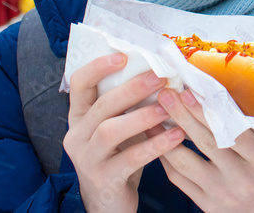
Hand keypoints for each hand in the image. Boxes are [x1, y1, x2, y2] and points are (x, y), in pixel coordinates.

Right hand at [63, 54, 186, 212]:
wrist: (108, 203)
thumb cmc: (117, 155)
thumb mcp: (116, 127)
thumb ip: (125, 104)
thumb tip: (159, 72)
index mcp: (78, 117)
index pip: (79, 83)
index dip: (99, 67)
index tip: (124, 56)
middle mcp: (77, 135)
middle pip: (102, 105)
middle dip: (132, 89)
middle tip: (160, 78)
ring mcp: (87, 159)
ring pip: (111, 131)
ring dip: (143, 116)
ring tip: (170, 108)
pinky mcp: (104, 179)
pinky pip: (130, 158)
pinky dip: (155, 145)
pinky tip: (177, 135)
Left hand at [155, 88, 253, 212]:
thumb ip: (244, 121)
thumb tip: (213, 91)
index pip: (232, 130)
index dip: (208, 111)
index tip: (189, 91)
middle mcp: (242, 178)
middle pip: (206, 143)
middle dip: (182, 115)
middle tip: (165, 94)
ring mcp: (221, 194)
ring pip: (186, 163)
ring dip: (165, 137)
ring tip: (154, 115)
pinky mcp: (206, 206)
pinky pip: (179, 179)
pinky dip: (166, 158)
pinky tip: (158, 140)